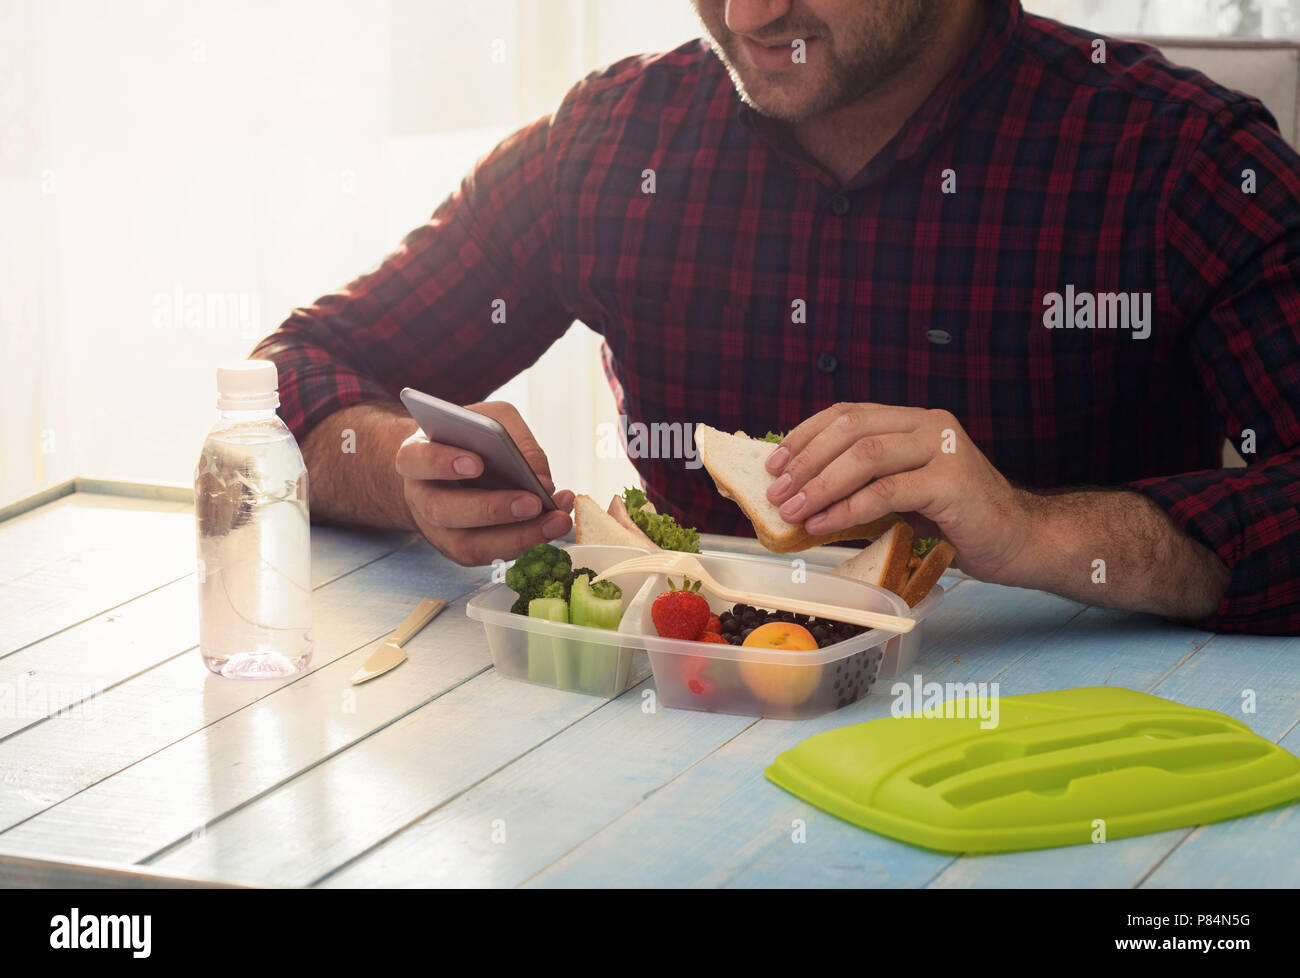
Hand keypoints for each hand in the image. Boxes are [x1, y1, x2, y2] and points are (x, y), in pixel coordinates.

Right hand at [395, 401, 572, 565]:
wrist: (451, 469)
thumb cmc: (470, 439)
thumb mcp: (489, 419)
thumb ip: (512, 436)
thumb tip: (541, 479)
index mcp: (416, 457)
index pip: (417, 460)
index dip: (442, 462)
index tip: (477, 462)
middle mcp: (421, 498)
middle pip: (443, 510)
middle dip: (491, 508)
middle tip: (533, 501)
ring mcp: (438, 531)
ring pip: (468, 545)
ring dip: (518, 537)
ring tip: (558, 519)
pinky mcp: (462, 549)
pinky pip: (492, 556)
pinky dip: (527, 542)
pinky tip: (555, 524)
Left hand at [764, 402, 1033, 582]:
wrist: (1020, 541)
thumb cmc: (959, 520)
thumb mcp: (905, 493)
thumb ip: (865, 483)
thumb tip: (801, 494)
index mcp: (915, 420)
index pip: (849, 413)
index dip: (806, 434)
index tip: (775, 462)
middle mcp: (930, 425)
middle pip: (852, 428)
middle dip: (806, 460)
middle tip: (777, 491)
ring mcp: (944, 450)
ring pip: (865, 455)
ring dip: (820, 485)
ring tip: (793, 510)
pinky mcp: (951, 482)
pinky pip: (886, 491)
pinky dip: (847, 508)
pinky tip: (824, 524)